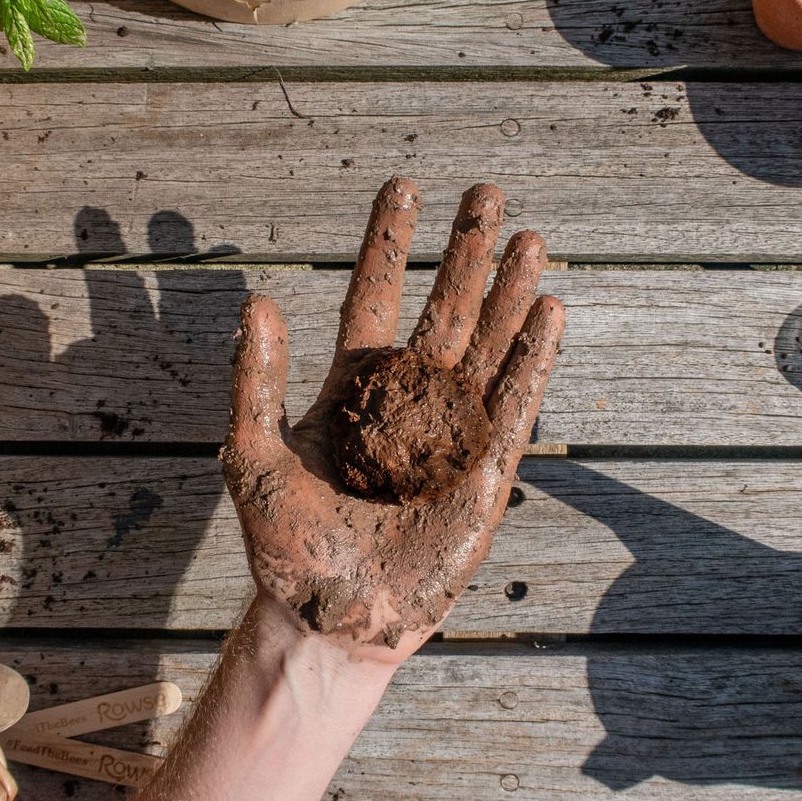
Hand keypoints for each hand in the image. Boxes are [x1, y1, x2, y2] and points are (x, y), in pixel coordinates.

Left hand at [221, 177, 563, 662]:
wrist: (331, 614)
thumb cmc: (285, 544)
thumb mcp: (252, 456)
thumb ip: (255, 381)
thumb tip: (258, 301)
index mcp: (352, 386)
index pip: (374, 296)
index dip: (390, 243)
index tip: (405, 185)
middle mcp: (407, 397)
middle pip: (446, 308)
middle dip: (468, 252)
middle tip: (488, 192)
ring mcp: (451, 429)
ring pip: (486, 344)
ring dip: (508, 293)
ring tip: (530, 238)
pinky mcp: (486, 468)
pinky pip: (514, 402)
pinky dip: (532, 356)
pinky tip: (549, 310)